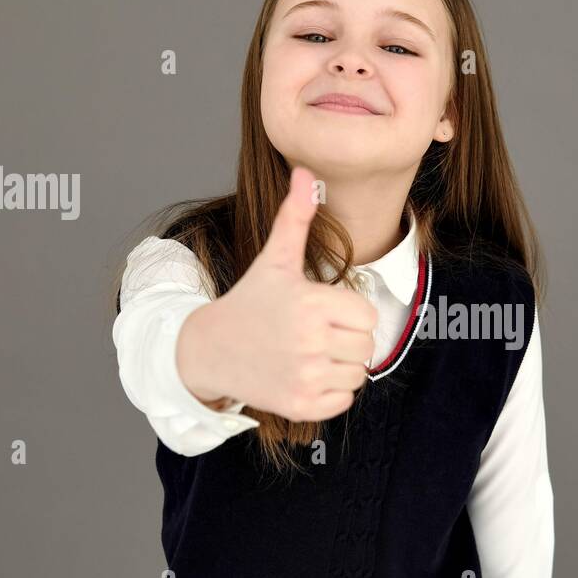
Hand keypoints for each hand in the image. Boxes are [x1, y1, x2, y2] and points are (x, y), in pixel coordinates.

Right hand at [178, 166, 377, 422]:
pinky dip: (331, 393)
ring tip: (311, 354)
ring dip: (341, 367)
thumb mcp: (274, 261)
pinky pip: (344, 401)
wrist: (209, 349)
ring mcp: (304, 376)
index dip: (349, 312)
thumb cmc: (250, 302)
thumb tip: (305, 173)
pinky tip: (305, 375)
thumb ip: (295, 218)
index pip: (367, 315)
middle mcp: (309, 342)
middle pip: (366, 346)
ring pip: (358, 375)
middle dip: (347, 340)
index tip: (323, 311)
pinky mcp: (300, 405)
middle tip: (316, 334)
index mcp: (311, 304)